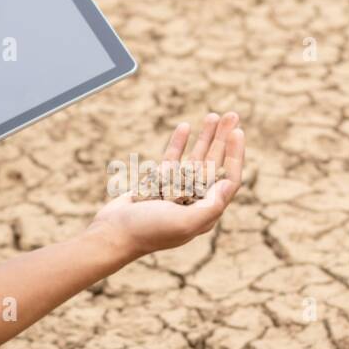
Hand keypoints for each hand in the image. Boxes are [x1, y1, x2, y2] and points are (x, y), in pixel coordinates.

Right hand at [90, 111, 245, 258]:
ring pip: (195, 158)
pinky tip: (185, 126)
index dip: (234, 155)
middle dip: (223, 139)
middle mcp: (194, 201)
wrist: (112, 234)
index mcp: (205, 212)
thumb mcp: (184, 223)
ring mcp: (176, 191)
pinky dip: (179, 143)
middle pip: (214, 164)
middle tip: (232, 115)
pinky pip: (172, 159)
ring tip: (213, 116)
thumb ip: (209, 206)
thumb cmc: (147, 231)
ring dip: (205, 137)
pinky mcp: (158, 183)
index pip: (227, 179)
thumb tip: (229, 183)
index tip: (237, 132)